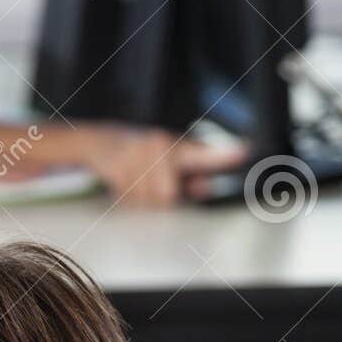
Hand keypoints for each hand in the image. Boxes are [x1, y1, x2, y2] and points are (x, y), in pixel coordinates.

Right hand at [77, 124, 245, 205]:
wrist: (97, 140)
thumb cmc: (136, 149)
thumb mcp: (165, 154)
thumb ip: (189, 172)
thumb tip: (205, 188)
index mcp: (170, 144)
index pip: (200, 155)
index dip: (222, 157)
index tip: (244, 152)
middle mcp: (156, 147)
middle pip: (168, 196)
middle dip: (161, 197)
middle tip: (152, 183)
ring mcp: (136, 158)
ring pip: (148, 201)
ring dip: (142, 199)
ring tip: (135, 180)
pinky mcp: (118, 169)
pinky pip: (129, 199)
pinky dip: (126, 197)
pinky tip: (123, 182)